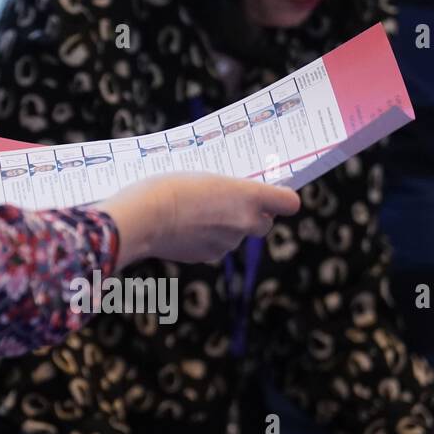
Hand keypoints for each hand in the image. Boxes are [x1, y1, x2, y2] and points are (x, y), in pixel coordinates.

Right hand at [100, 173, 300, 267]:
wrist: (144, 216)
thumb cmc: (171, 186)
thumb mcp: (207, 178)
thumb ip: (230, 191)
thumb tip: (236, 201)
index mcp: (249, 196)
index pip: (288, 203)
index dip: (282, 199)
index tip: (274, 195)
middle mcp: (246, 222)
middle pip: (265, 224)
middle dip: (254, 216)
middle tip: (233, 204)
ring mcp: (228, 242)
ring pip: (236, 235)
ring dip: (226, 227)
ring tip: (197, 212)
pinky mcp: (210, 256)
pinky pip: (216, 246)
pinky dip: (207, 239)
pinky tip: (186, 227)